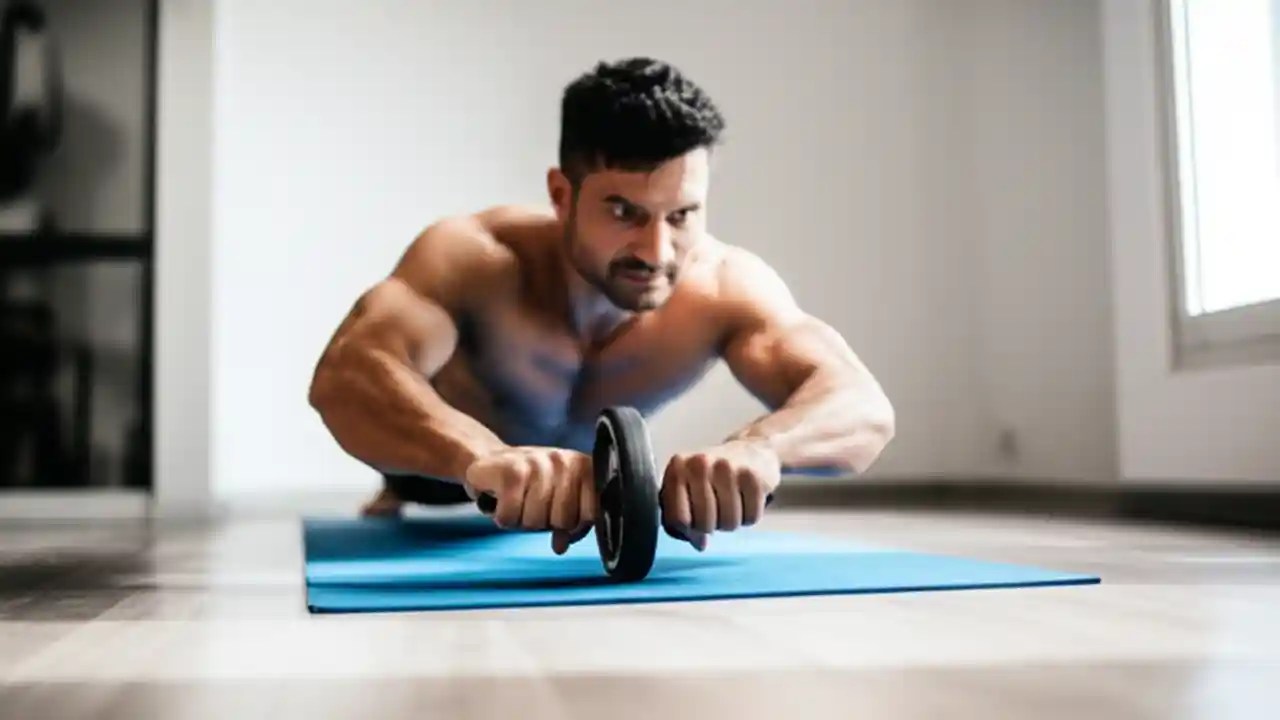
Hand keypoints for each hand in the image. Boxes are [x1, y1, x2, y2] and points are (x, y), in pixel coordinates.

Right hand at [464, 447, 596, 553]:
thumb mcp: (559, 498)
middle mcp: (563, 462)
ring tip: (518, 503)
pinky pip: (511, 517)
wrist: (490, 459)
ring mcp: (538, 464)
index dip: (576, 525)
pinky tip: (502, 502)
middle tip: (533, 508)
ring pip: (536, 521)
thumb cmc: (529, 483)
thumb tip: (562, 545)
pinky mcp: (511, 472)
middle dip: (545, 523)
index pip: (591, 513)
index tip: (560, 518)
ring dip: (522, 521)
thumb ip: (571, 522)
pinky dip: (503, 518)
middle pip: (563, 520)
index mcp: (582, 467)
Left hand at [660, 440, 780, 550]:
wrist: (750, 449)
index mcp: (677, 468)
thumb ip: (681, 518)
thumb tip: (699, 544)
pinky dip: (750, 516)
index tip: (694, 525)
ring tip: (730, 504)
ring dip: (731, 522)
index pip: (677, 519)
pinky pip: (751, 518)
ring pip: (729, 523)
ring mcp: (727, 468)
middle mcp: (700, 463)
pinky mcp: (753, 476)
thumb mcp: (687, 490)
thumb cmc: (711, 476)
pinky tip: (746, 499)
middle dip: (711, 527)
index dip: (687, 531)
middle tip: (715, 512)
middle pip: (704, 524)